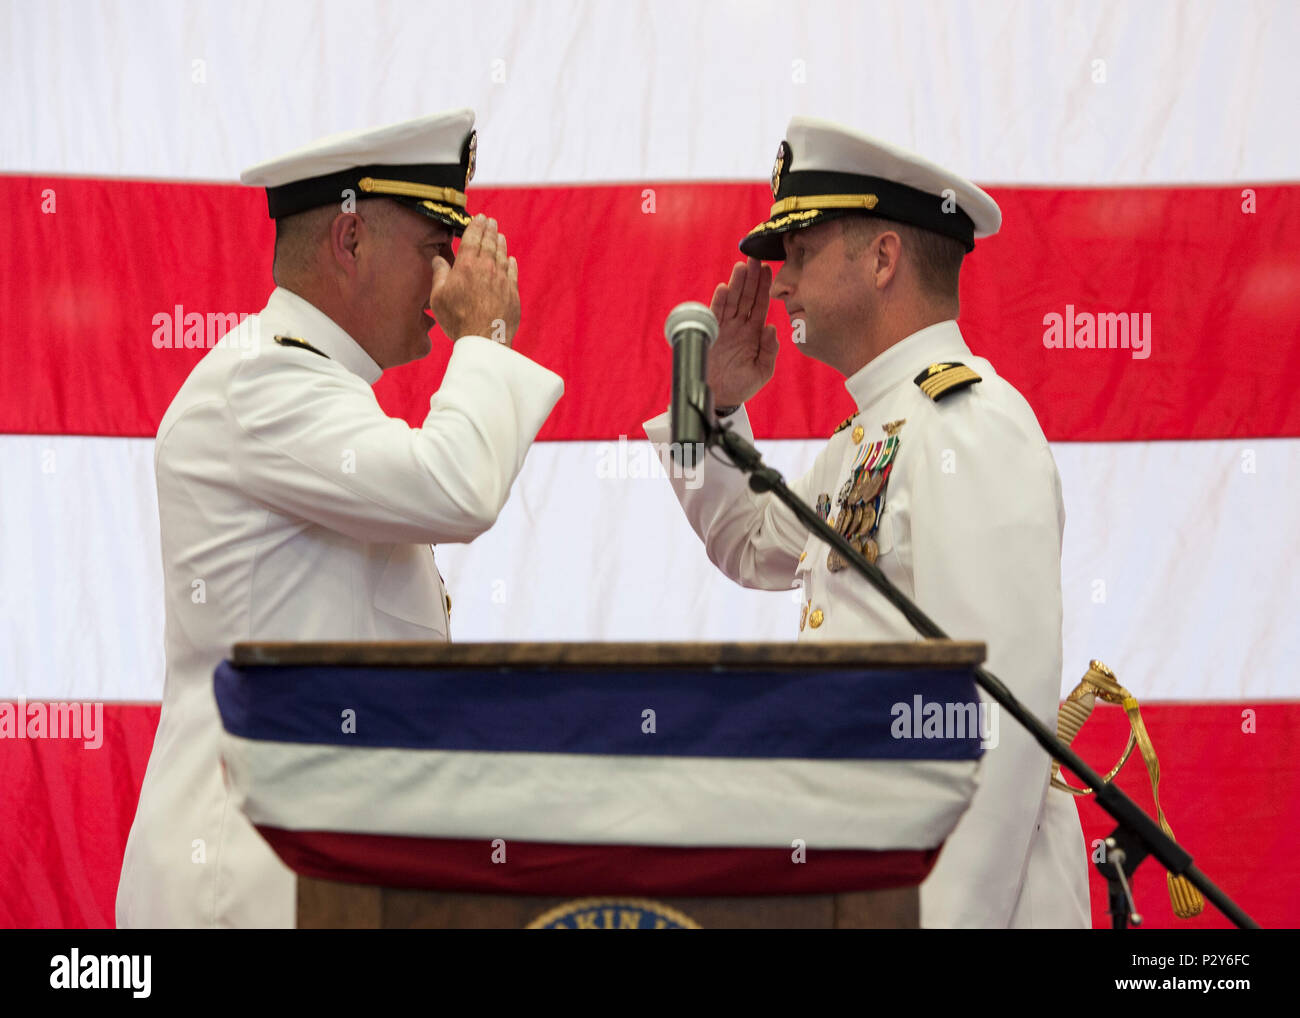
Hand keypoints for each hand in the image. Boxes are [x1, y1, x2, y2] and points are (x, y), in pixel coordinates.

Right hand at [429, 214, 520, 344]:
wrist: (485, 339)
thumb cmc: (457, 319)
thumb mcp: (438, 296)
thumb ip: (439, 274)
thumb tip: (438, 259)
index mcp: (467, 266)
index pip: (472, 239)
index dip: (475, 226)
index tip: (479, 217)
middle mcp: (487, 268)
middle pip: (489, 243)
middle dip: (489, 230)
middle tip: (490, 220)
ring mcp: (502, 280)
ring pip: (502, 256)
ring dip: (501, 243)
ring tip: (499, 235)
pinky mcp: (512, 293)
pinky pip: (512, 273)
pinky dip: (511, 263)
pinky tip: (510, 259)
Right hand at [707, 258, 778, 406]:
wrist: (718, 398)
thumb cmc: (741, 386)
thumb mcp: (762, 371)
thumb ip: (769, 351)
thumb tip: (771, 328)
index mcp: (754, 333)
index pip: (761, 305)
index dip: (765, 288)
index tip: (769, 269)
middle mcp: (739, 326)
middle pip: (746, 297)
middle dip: (751, 278)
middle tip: (755, 258)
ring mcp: (724, 328)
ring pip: (732, 300)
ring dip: (737, 283)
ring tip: (741, 266)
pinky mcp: (710, 332)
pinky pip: (716, 313)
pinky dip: (719, 300)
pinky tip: (724, 288)